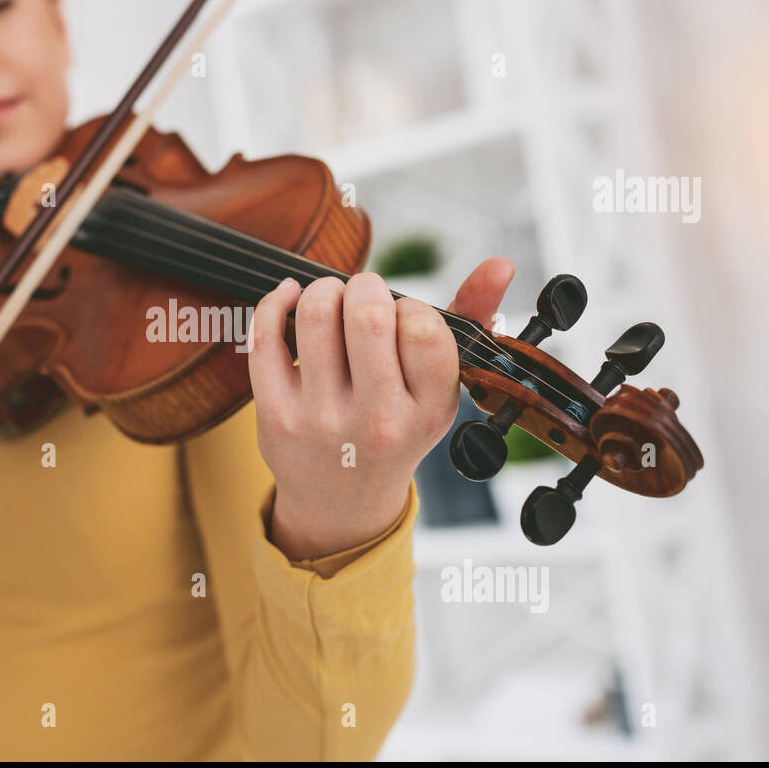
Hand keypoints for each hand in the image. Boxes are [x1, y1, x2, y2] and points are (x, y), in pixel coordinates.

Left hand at [248, 258, 514, 559]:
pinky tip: (290, 298)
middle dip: (364, 286)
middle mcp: (377, 421)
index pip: (424, 328)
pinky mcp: (276, 416)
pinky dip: (276, 302)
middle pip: (367, 314)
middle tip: (363, 294)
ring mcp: (322, 420)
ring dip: (324, 289)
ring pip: (316, 316)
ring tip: (332, 298)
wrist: (342, 503)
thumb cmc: (395, 430)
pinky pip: (267, 338)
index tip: (401, 316)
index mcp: (428, 411)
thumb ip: (471, 320)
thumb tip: (501, 264)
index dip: (410, 306)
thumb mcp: (439, 390)